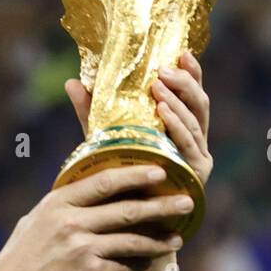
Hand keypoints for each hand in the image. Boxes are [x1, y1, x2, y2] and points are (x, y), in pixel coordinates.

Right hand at [0, 165, 187, 270]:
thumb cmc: (16, 264)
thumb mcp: (32, 225)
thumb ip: (60, 209)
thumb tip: (84, 194)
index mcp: (56, 205)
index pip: (103, 182)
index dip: (135, 175)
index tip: (159, 171)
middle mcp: (70, 224)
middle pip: (126, 209)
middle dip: (161, 204)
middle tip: (186, 199)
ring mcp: (81, 250)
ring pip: (133, 240)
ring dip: (159, 239)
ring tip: (178, 237)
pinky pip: (125, 266)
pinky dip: (141, 263)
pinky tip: (153, 261)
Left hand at [64, 50, 213, 185]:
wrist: (124, 218)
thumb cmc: (117, 175)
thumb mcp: (105, 137)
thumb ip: (91, 111)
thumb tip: (71, 81)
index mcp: (181, 127)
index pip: (192, 95)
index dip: (191, 73)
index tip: (182, 52)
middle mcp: (195, 140)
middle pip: (199, 103)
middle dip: (183, 82)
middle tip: (162, 69)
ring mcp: (198, 156)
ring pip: (194, 121)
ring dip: (176, 100)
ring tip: (158, 85)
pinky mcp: (196, 173)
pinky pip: (188, 144)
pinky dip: (176, 126)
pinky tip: (164, 111)